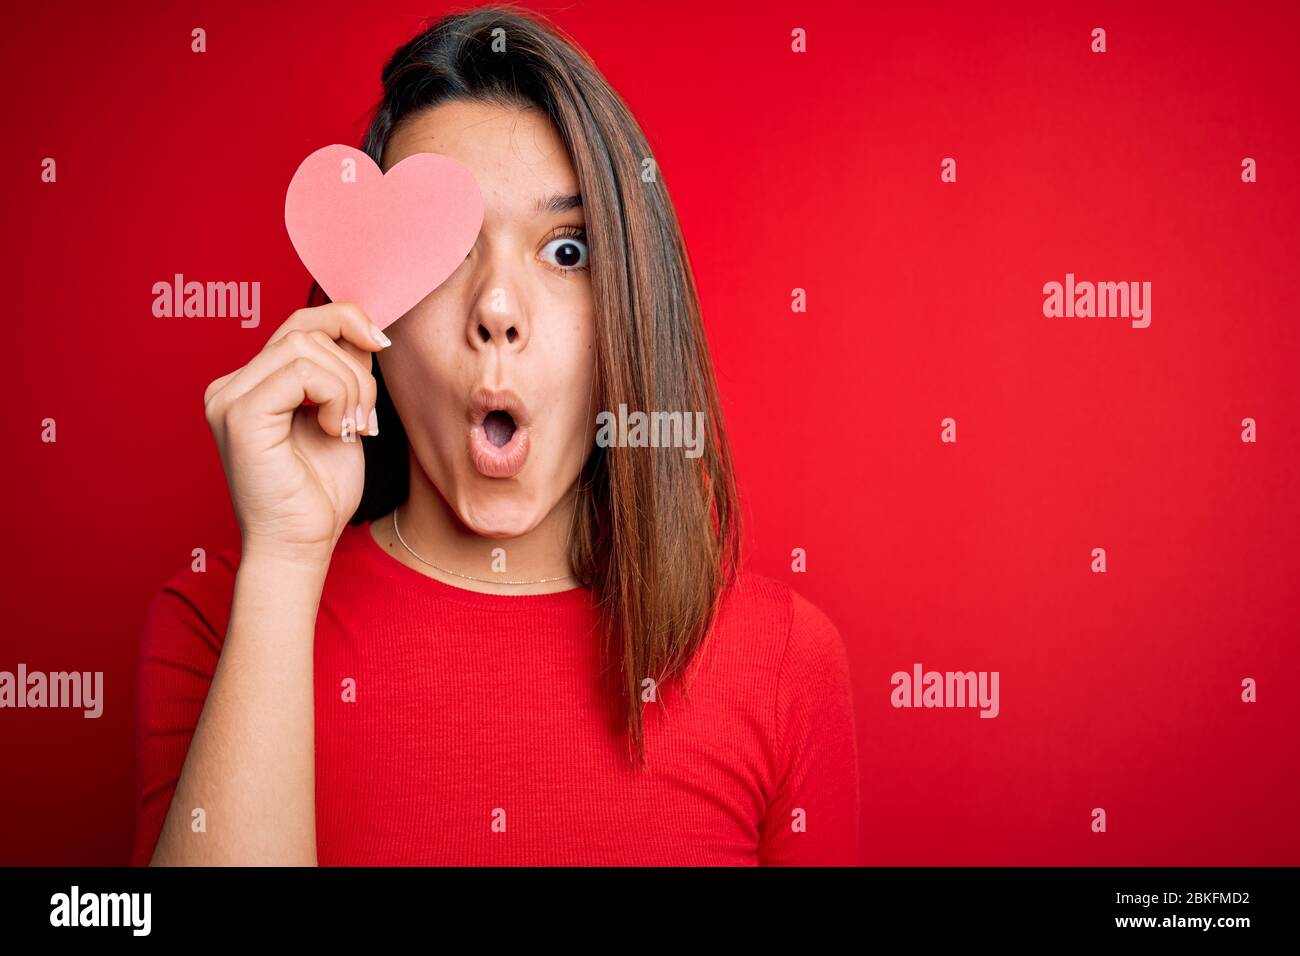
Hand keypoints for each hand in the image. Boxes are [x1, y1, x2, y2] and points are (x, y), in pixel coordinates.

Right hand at [202, 302, 388, 564]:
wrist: (300, 545)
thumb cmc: (320, 493)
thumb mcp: (342, 415)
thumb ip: (345, 373)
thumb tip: (365, 329)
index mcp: (253, 384)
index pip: (300, 324)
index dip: (345, 322)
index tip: (379, 345)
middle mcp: (232, 385)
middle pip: (305, 327)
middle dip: (355, 366)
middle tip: (366, 418)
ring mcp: (229, 398)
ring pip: (306, 346)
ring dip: (350, 385)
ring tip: (353, 428)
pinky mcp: (238, 414)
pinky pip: (299, 371)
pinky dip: (334, 395)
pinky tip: (335, 430)